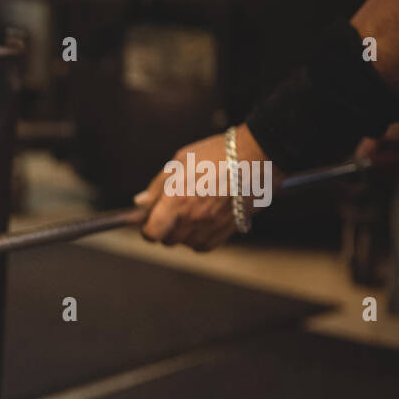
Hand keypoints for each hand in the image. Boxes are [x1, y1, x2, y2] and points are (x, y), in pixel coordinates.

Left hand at [135, 124, 274, 250]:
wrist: (259, 155)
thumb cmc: (218, 153)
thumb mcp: (181, 161)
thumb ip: (158, 186)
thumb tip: (140, 203)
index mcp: (177, 199)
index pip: (152, 232)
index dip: (147, 229)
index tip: (149, 221)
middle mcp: (193, 217)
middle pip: (168, 240)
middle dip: (165, 229)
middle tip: (171, 212)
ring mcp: (212, 226)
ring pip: (187, 243)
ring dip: (183, 234)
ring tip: (191, 212)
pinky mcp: (229, 229)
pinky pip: (205, 245)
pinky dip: (200, 239)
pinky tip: (202, 222)